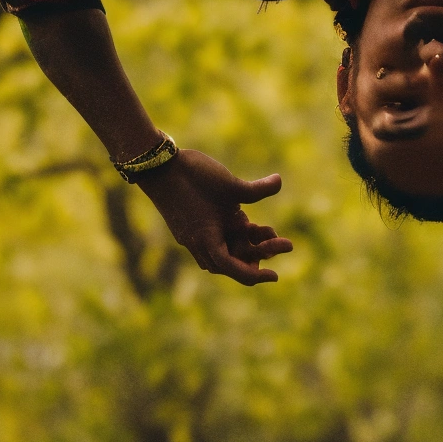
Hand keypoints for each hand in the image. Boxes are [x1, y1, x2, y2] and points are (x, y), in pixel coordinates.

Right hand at [138, 148, 292, 284]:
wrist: (158, 166)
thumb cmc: (193, 177)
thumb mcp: (231, 184)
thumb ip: (258, 189)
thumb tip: (279, 181)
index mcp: (208, 242)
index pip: (236, 270)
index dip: (258, 275)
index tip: (276, 276)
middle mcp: (200, 244)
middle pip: (233, 262)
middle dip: (259, 254)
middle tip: (284, 243)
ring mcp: (194, 235)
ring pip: (225, 250)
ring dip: (247, 244)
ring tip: (267, 230)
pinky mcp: (192, 225)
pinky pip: (216, 239)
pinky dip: (233, 234)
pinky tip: (246, 220)